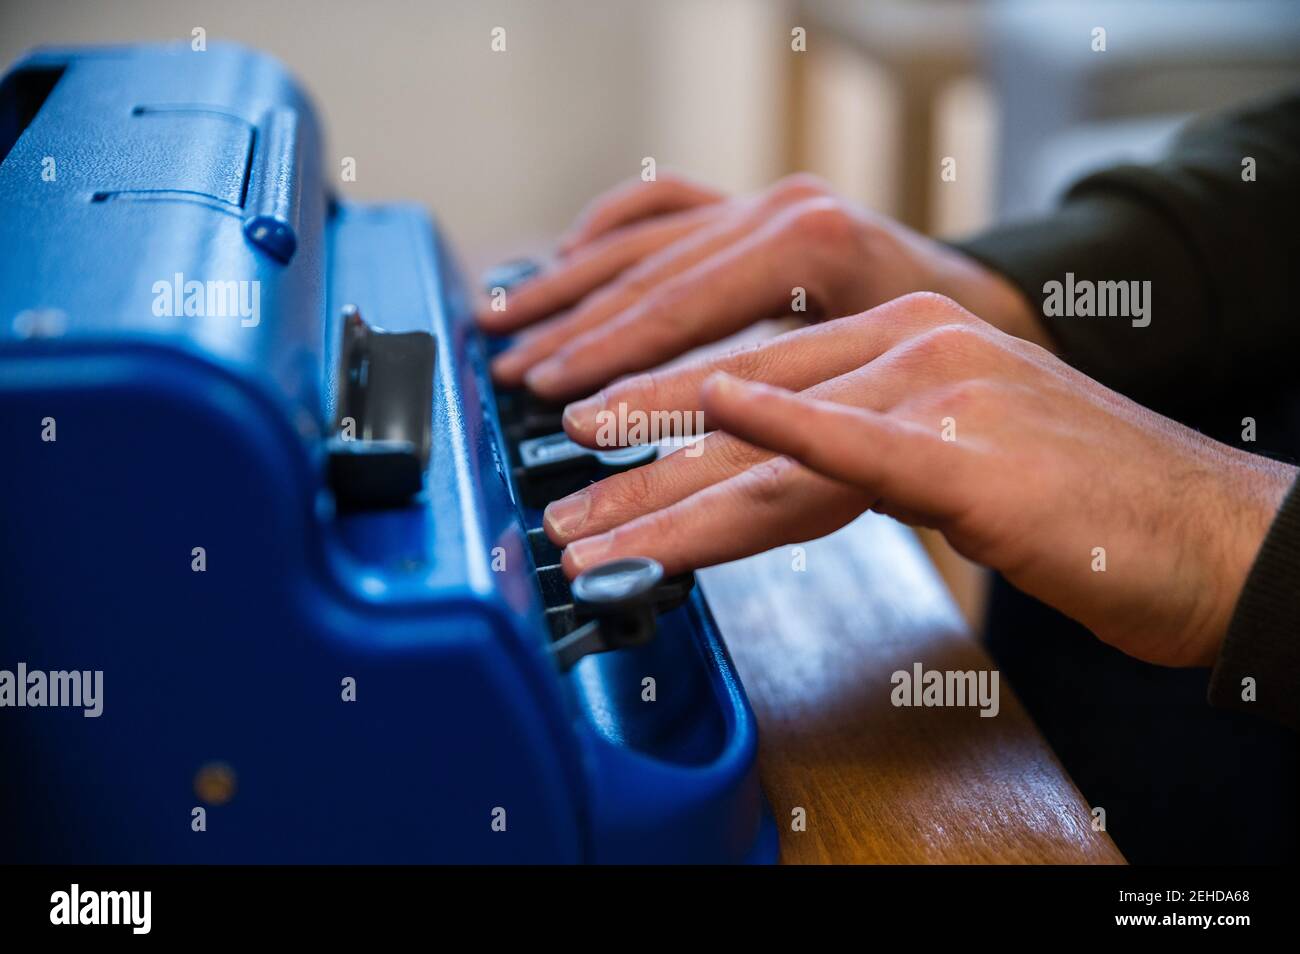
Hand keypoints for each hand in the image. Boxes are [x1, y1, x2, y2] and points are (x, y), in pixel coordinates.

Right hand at [478, 173, 1040, 400]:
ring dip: (566, 286)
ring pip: (642, 241)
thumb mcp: (890, 409)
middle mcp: (783, 213)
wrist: (997, 310)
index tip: (561, 408)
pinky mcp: (757, 206)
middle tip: (513, 383)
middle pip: (650, 280)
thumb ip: (798, 437)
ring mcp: (766, 202)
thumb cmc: (958, 372)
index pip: (682, 316)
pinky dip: (606, 230)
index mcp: (814, 251)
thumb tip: (706, 485)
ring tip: (502, 325)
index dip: (613, 368)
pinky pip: (663, 202)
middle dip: (574, 335)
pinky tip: (562, 257)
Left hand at [546, 293, 1295, 667]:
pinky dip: (780, 429)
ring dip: (669, 491)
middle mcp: (914, 349)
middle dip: (641, 463)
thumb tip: (782, 479)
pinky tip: (711, 420)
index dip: (664, 420)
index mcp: (907, 342)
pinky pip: (857, 441)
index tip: (595, 461)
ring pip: (773, 437)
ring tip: (591, 531)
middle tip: (564, 509)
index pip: (755, 376)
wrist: (1212, 532)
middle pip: (743, 404)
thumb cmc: (1090, 504)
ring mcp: (943, 391)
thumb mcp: (957, 459)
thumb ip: (872, 451)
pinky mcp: (973, 454)